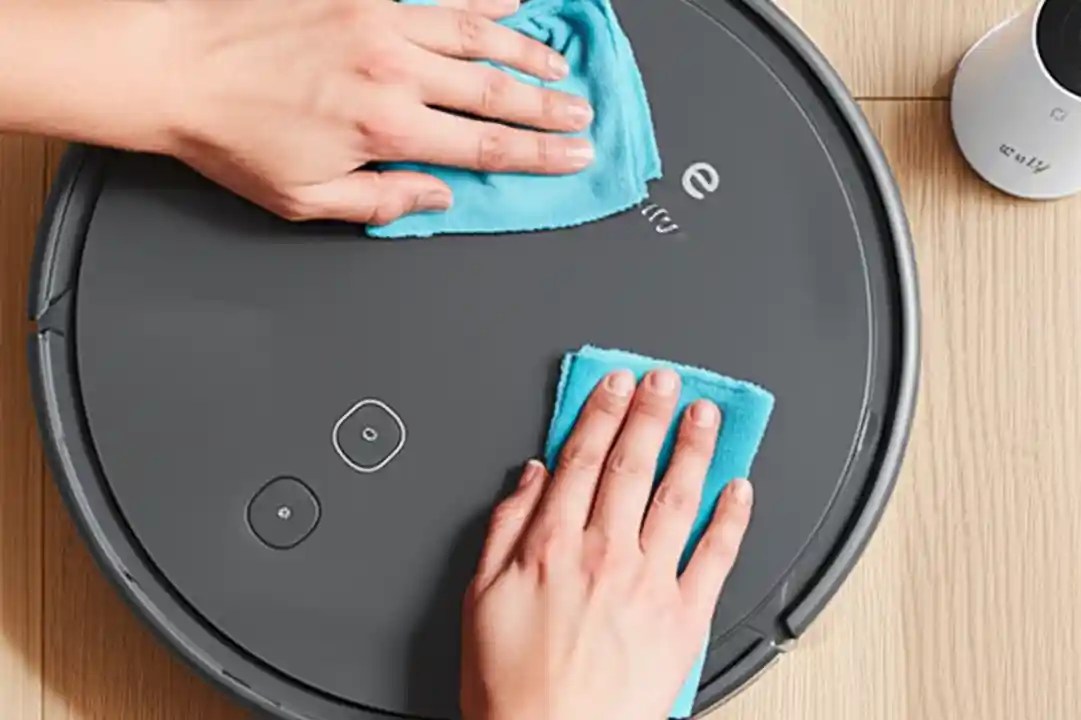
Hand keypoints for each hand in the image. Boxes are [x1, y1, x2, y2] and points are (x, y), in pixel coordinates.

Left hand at [165, 0, 594, 223]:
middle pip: (494, 88)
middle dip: (548, 105)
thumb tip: (439, 198)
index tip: (573, 154)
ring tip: (559, 62)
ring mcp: (378, 20)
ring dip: (526, 49)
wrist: (165, 65)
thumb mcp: (305, 197)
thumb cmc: (226, 133)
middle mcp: (392, 69)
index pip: (484, 146)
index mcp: (384, 128)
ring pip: (476, 33)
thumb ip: (383, 201)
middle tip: (583, 113)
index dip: (538, 153)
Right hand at [460, 368, 754, 719]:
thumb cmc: (513, 685)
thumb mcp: (479, 599)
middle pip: (632, 466)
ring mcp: (649, 582)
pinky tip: (739, 489)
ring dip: (692, 448)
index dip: (602, 414)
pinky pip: (716, 556)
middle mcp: (605, 554)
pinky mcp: (684, 617)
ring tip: (703, 414)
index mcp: (553, 545)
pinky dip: (731, 517)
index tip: (616, 385)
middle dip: (650, 413)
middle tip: (665, 380)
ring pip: (677, 496)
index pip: (582, 460)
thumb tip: (529, 479)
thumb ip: (505, 528)